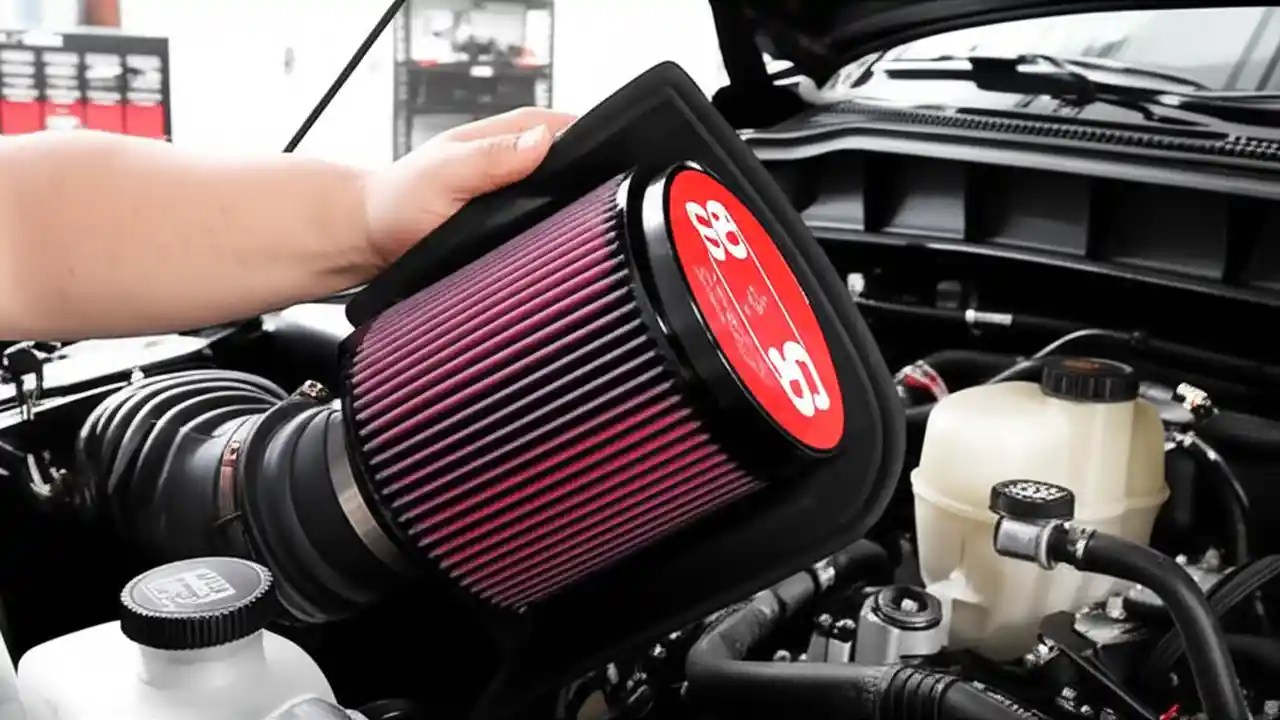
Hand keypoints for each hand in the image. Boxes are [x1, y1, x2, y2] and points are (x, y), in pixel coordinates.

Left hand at [362, 107, 576, 266]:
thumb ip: (491, 158)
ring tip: (567, 237)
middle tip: (582, 217)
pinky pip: (542, 224)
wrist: (370, 238)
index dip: (587, 148)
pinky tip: (547, 249)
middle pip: (572, 166)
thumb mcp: (446, 174)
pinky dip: (548, 235)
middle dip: (583, 189)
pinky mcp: (509, 220)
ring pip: (561, 198)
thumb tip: (542, 141)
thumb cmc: (399, 202)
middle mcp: (515, 159)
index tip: (595, 176)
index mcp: (507, 135)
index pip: (566, 128)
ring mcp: (514, 190)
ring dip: (566, 217)